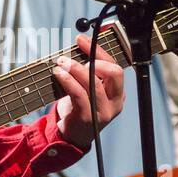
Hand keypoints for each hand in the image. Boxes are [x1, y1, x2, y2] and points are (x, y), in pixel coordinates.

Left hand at [54, 34, 126, 148]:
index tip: (82, 40)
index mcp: (118, 92)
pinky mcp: (88, 117)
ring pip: (94, 84)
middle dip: (94, 59)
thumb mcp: (88, 88)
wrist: (72, 135)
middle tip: (73, 56)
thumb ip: (88, 71)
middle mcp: (116, 101)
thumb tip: (79, 47)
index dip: (99, 50)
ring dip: (76, 69)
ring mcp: (103, 110)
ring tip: (61, 63)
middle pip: (114, 73)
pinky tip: (59, 74)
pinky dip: (68, 81)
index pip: (115, 65)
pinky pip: (79, 94)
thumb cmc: (80, 108)